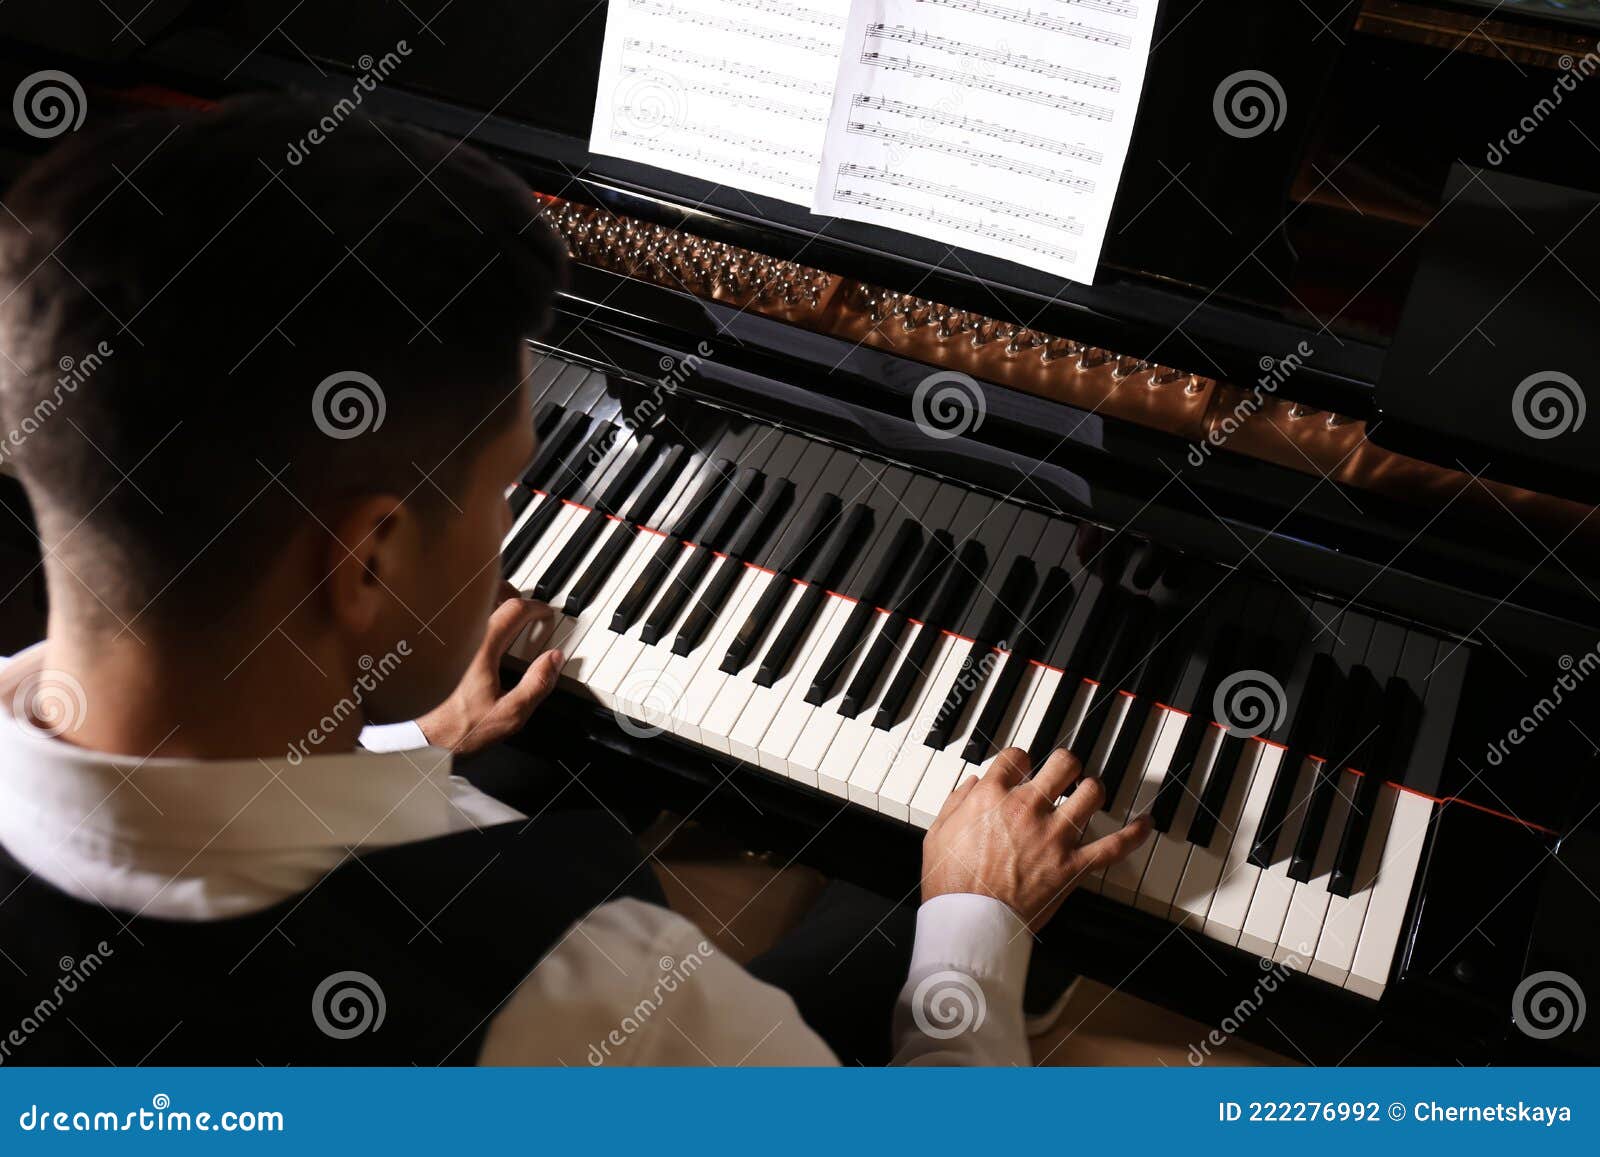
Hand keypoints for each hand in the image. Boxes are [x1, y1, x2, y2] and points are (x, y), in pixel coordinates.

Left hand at [416, 585, 563, 755]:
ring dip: (490, 602)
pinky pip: (452, 618)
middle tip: (526, 610)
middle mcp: (459, 635)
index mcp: (481, 646)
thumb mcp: (509, 714)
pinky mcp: (428, 646)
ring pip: (468, 602)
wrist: (415, 739)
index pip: (515, 609)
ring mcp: (441, 638)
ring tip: (502, 616)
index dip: (537, 608)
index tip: (545, 615)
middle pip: (489, 594)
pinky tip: (474, 633)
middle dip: (513, 596)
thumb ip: (537, 684)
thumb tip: (553, 660)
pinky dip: (470, 617)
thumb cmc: (456, 730)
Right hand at [921, 747, 1151, 930]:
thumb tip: (972, 784)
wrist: (970, 923)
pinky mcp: (1073, 866)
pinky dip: (1134, 834)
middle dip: (1065, 765)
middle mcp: (1027, 808)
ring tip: (1089, 793)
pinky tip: (1145, 823)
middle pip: (1062, 763)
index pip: (1018, 756)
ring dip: (1092, 790)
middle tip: (1063, 773)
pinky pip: (1113, 846)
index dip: (1022, 760)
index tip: (1024, 768)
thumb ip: (956, 802)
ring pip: (1090, 793)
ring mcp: (1054, 836)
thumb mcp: (937, 833)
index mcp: (992, 797)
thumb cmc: (950, 884)